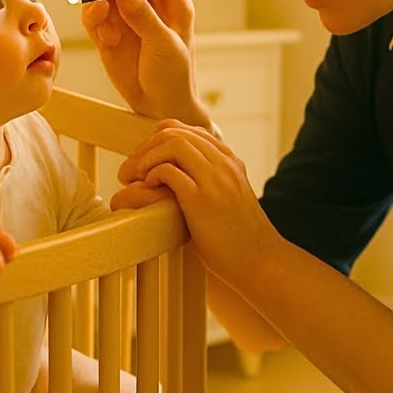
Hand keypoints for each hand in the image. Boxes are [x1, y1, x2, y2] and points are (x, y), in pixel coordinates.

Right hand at [80, 0, 210, 125]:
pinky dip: (93, 21)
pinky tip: (106, 38)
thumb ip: (145, 17)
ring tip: (102, 18)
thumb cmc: (174, 74)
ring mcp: (123, 16)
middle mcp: (144, 1)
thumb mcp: (165, 44)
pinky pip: (92, 16)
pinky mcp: (106, 32)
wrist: (159, 106)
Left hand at [111, 120, 279, 288]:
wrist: (261, 261)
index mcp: (230, 161)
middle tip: (131, 169)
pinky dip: (151, 174)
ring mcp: (215, 179)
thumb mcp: (231, 199)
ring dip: (145, 157)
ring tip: (133, 176)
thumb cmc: (241, 239)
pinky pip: (169, 171)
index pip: (189, 130)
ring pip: (172, 143)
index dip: (160, 139)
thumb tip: (182, 182)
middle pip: (176, 132)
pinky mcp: (202, 200)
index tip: (146, 159)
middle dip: (146, 147)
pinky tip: (146, 187)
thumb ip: (213, 183)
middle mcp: (224, 164)